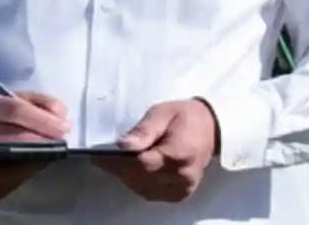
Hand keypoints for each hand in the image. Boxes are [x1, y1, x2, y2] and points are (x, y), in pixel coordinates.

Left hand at [92, 98, 218, 202]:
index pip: (141, 164)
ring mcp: (182, 189)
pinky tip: (131, 171)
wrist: (212, 129)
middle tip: (101, 159)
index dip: (117, 162)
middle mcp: (181, 177)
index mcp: (179, 153)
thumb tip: (123, 146)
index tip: (97, 157)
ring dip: (127, 177)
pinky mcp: (180, 194)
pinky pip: (152, 193)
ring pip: (144, 189)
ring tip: (113, 164)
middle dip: (118, 169)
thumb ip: (143, 130)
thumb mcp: (162, 113)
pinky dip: (139, 183)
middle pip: (140, 179)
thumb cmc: (185, 117)